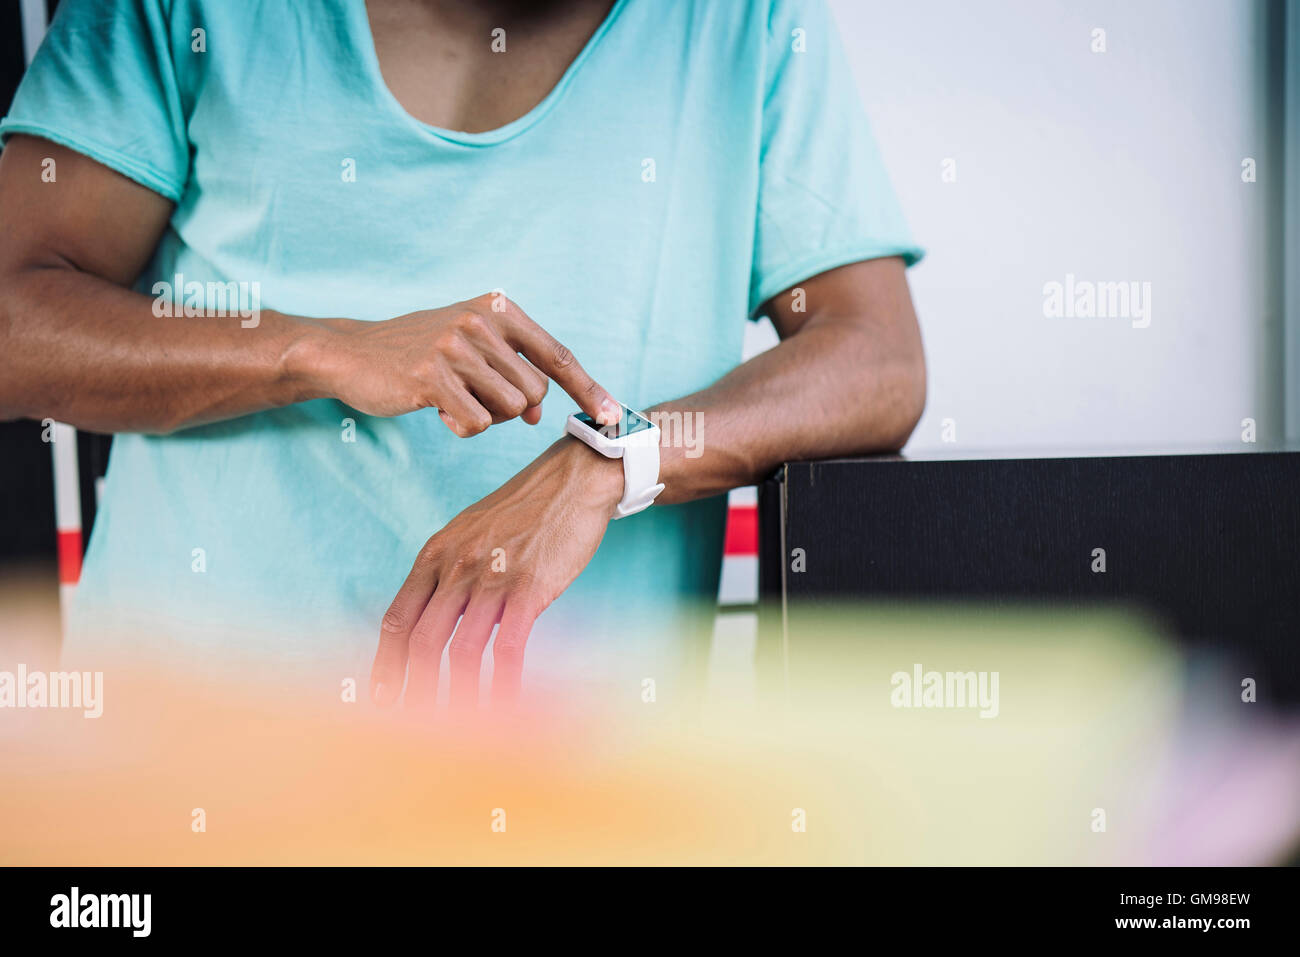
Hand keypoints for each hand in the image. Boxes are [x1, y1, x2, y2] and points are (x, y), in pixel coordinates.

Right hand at [306, 293, 619, 434]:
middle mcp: (481, 321)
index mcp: (498, 308)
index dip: (588, 388)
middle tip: (475, 400)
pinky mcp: (432, 377)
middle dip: (513, 410)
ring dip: (486, 417)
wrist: (352, 353)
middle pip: (534, 392)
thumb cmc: (418, 354)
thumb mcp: (471, 351)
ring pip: (509, 410)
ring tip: (453, 400)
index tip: (612, 416)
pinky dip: (462, 428)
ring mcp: (456, 347)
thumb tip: (540, 412)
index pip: (557, 354)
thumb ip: (511, 372)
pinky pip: (476, 424)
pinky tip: (437, 411)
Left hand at [370, 437, 624, 709]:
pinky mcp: (530, 589)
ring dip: (456, 695)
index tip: (381, 697)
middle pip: (421, 640)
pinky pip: (508, 648)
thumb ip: (449, 571)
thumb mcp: (470, 532)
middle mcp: (456, 567)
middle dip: (413, 689)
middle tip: (414, 727)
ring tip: (457, 729)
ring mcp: (492, 578)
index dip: (385, 663)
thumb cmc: (524, 511)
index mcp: (436, 554)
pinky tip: (505, 705)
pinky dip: (504, 684)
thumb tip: (435, 617)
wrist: (571, 482)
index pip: (396, 617)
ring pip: (461, 651)